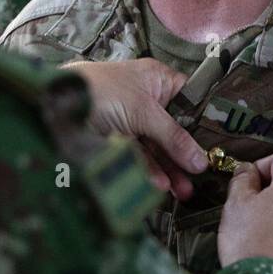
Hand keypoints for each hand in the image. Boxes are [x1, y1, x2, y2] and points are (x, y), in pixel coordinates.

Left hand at [65, 58, 205, 200]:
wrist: (55, 104)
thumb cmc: (102, 92)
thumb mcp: (144, 111)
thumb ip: (174, 137)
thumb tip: (201, 161)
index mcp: (157, 81)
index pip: (189, 102)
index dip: (202, 124)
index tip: (216, 148)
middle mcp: (147, 99)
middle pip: (175, 130)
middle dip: (186, 155)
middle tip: (198, 178)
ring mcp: (132, 121)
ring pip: (158, 147)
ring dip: (170, 169)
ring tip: (182, 192)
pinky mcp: (117, 140)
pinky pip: (140, 157)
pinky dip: (149, 172)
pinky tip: (159, 186)